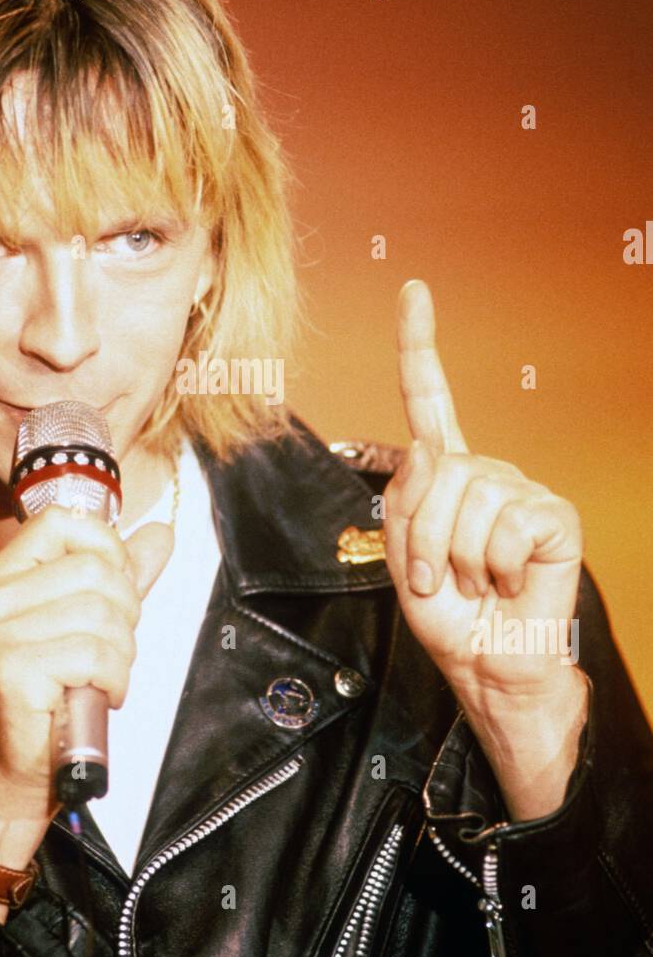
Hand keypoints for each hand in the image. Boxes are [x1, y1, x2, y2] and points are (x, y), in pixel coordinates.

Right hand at [0, 510, 173, 840]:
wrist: (14, 776)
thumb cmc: (50, 699)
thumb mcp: (86, 625)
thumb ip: (122, 577)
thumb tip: (162, 533)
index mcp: (3, 576)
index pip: (62, 521)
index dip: (107, 548)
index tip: (117, 589)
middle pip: (94, 569)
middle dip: (125, 612)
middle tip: (111, 650)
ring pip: (100, 612)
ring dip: (122, 652)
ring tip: (103, 677)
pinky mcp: (13, 669)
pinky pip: (94, 653)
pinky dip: (114, 678)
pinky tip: (100, 696)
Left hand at [382, 281, 583, 711]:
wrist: (486, 665)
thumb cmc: (447, 614)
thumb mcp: (400, 555)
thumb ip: (405, 496)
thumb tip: (431, 447)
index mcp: (446, 474)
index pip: (430, 399)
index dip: (419, 345)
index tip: (414, 291)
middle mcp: (486, 472)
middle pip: (436, 471)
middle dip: (423, 537)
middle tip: (439, 579)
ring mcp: (524, 490)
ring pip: (469, 497)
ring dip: (457, 556)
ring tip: (474, 583)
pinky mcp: (555, 516)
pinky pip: (508, 521)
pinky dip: (496, 563)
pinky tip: (508, 580)